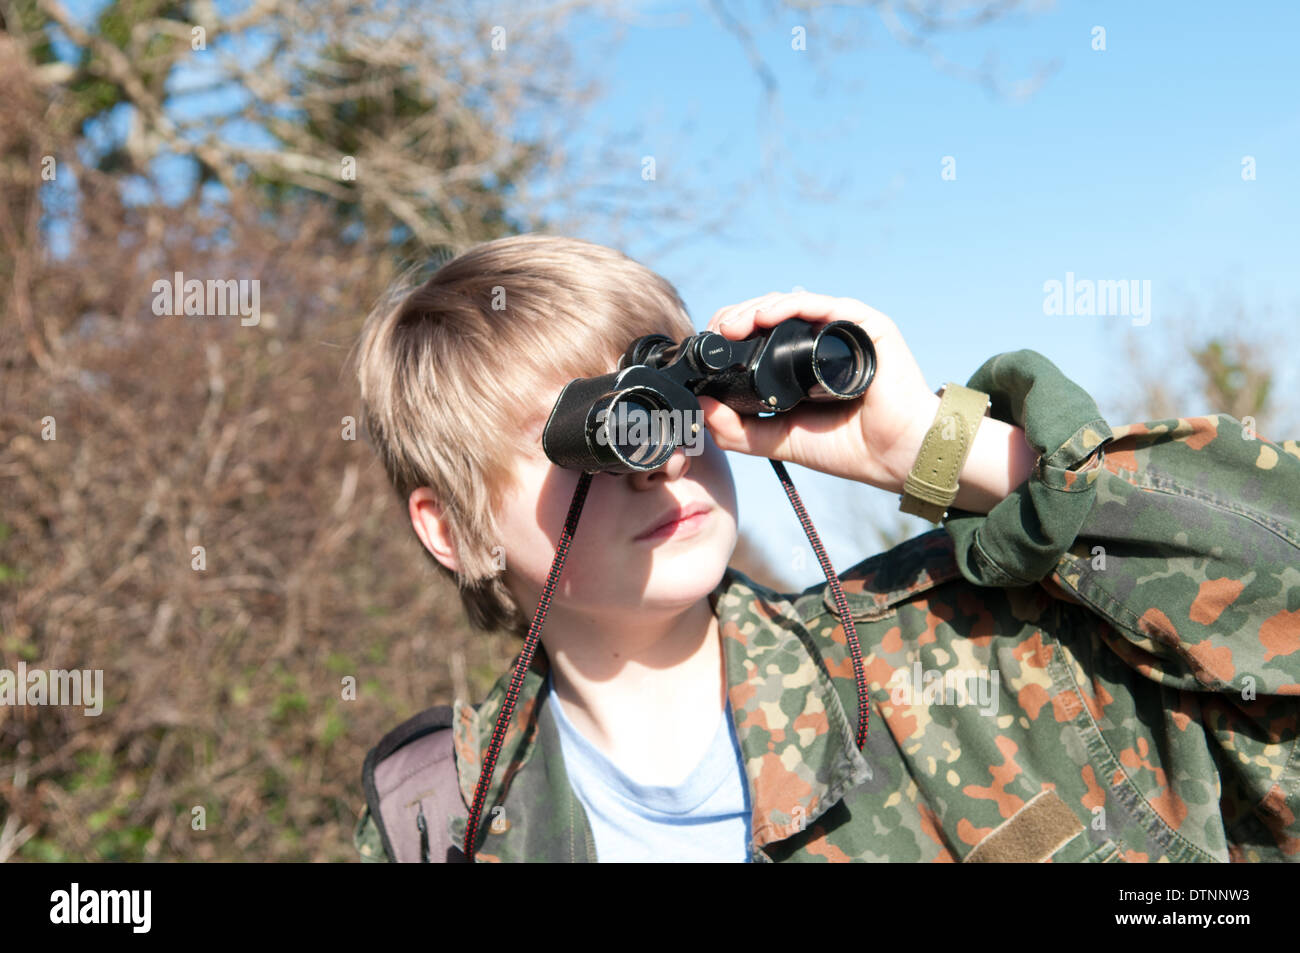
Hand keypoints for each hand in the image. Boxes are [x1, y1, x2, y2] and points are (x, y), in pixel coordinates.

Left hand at [699, 291, 939, 491]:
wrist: (893, 458)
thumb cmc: (846, 447)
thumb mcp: (778, 440)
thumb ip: (738, 430)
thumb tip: (700, 406)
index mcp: (801, 360)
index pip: (760, 333)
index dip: (731, 333)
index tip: (708, 347)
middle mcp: (822, 339)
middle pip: (771, 313)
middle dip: (736, 317)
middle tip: (715, 334)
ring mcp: (844, 330)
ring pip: (792, 304)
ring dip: (755, 308)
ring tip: (730, 326)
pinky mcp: (867, 326)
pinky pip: (826, 305)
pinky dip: (792, 305)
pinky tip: (767, 315)